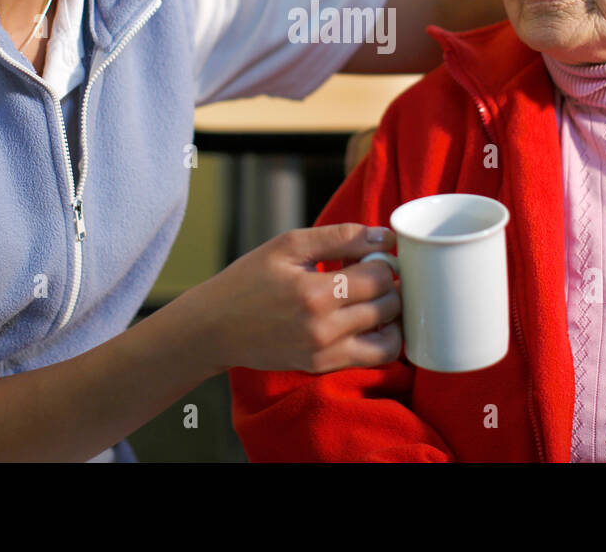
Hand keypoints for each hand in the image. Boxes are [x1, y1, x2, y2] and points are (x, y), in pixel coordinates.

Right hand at [197, 223, 402, 373]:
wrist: (215, 327)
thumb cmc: (250, 279)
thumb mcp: (289, 245)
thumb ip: (341, 237)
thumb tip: (386, 236)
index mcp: (314, 293)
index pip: (378, 276)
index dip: (382, 260)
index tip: (369, 254)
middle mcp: (323, 329)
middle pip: (388, 304)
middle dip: (388, 284)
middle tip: (370, 273)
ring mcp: (324, 354)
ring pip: (390, 335)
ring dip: (390, 313)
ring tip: (371, 297)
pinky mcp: (323, 368)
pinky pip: (375, 357)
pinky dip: (382, 338)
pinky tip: (366, 320)